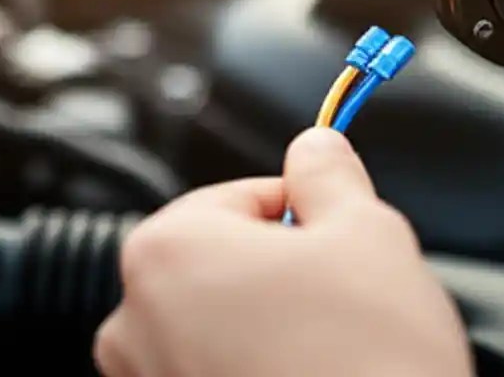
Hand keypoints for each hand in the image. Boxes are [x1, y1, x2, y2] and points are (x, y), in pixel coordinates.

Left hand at [93, 128, 471, 376]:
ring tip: (326, 349)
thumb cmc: (368, 362)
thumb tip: (315, 149)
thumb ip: (329, 175)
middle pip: (221, 263)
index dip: (302, 211)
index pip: (241, 197)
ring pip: (216, 326)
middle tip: (341, 297)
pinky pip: (213, 376)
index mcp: (167, 250)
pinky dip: (252, 372)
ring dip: (265, 326)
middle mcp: (134, 322)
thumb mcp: (367, 233)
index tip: (336, 233)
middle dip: (279, 271)